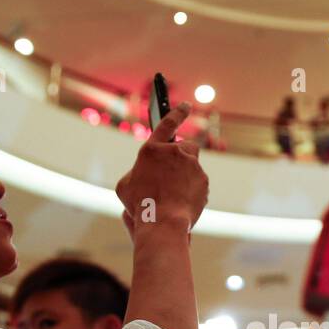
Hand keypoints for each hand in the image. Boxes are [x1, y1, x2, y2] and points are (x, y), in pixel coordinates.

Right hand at [115, 102, 208, 233]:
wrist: (163, 222)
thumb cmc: (140, 205)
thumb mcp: (125, 186)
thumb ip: (136, 172)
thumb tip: (145, 174)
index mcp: (152, 149)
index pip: (167, 122)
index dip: (177, 112)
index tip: (186, 105)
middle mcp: (175, 153)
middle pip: (186, 145)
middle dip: (183, 154)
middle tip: (174, 169)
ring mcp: (192, 166)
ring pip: (193, 165)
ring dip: (186, 175)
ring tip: (173, 193)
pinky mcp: (203, 181)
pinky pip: (198, 182)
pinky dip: (192, 190)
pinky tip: (181, 201)